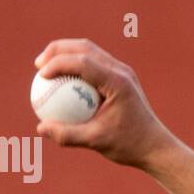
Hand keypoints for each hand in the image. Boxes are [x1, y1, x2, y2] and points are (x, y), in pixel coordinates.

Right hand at [33, 38, 175, 169]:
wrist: (155, 146)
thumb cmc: (129, 145)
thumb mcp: (96, 142)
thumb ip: (68, 135)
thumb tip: (40, 128)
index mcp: (118, 82)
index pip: (83, 61)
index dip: (58, 63)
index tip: (40, 75)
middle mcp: (121, 71)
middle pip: (84, 47)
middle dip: (57, 50)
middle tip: (38, 66)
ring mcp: (123, 72)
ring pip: (89, 51)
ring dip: (66, 54)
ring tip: (45, 68)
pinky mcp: (121, 77)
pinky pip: (94, 64)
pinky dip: (76, 66)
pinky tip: (61, 81)